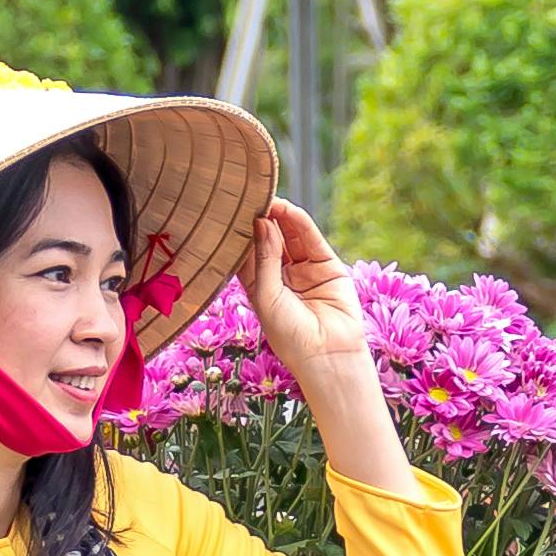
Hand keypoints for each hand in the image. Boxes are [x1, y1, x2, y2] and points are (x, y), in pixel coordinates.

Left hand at [239, 202, 381, 417]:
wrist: (327, 355)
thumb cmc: (290, 335)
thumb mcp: (267, 296)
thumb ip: (264, 258)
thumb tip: (261, 222)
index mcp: (260, 287)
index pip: (247, 254)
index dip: (240, 234)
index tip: (229, 213)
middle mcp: (282, 276)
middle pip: (268, 240)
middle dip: (259, 221)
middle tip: (248, 200)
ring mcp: (305, 269)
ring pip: (290, 236)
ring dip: (278, 217)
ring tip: (266, 200)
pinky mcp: (327, 265)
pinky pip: (311, 239)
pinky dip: (299, 223)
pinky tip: (286, 210)